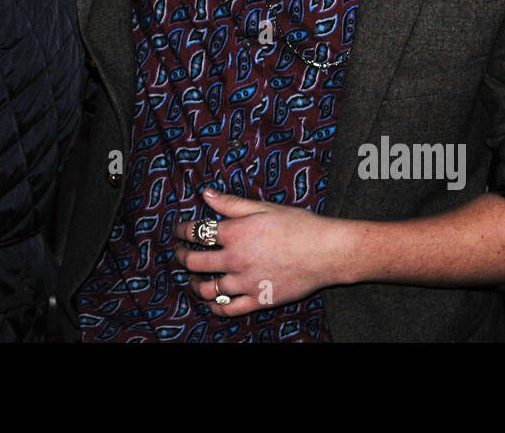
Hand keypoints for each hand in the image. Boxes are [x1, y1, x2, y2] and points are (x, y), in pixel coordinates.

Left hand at [171, 187, 353, 316]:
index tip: (177, 231)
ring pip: (207, 289)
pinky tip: (211, 302)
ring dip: (194, 284)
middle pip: (194, 261)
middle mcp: (235, 259)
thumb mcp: (263, 207)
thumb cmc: (298, 225)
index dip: (181, 230)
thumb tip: (206, 194)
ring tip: (192, 279)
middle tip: (178, 253)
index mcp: (235, 232)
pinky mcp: (258, 300)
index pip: (196, 232)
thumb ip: (232, 203)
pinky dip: (214, 307)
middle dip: (180, 256)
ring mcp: (245, 282)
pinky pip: (228, 309)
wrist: (326, 252)